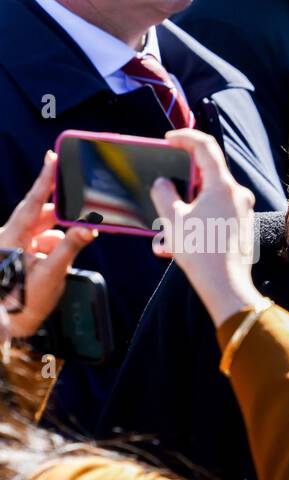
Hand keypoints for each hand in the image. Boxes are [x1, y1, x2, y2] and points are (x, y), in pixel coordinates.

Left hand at [0, 151, 96, 338]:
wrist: (7, 322)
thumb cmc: (23, 299)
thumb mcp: (52, 272)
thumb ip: (71, 247)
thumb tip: (89, 229)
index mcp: (13, 235)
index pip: (34, 201)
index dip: (45, 179)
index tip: (52, 157)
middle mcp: (12, 236)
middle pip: (42, 215)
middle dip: (63, 220)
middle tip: (80, 222)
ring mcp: (15, 246)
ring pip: (44, 231)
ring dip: (59, 240)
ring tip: (61, 260)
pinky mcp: (20, 256)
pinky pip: (42, 244)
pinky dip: (54, 250)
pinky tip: (57, 265)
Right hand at [149, 129, 259, 326]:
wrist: (227, 286)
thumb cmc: (200, 252)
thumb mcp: (172, 219)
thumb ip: (164, 193)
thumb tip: (164, 183)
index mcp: (223, 186)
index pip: (205, 146)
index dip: (184, 137)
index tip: (169, 139)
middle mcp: (239, 194)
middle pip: (207, 174)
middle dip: (183, 182)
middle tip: (164, 189)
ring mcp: (244, 211)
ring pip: (210, 197)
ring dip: (188, 207)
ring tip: (168, 229)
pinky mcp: (244, 226)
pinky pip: (218, 214)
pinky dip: (199, 220)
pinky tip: (183, 240)